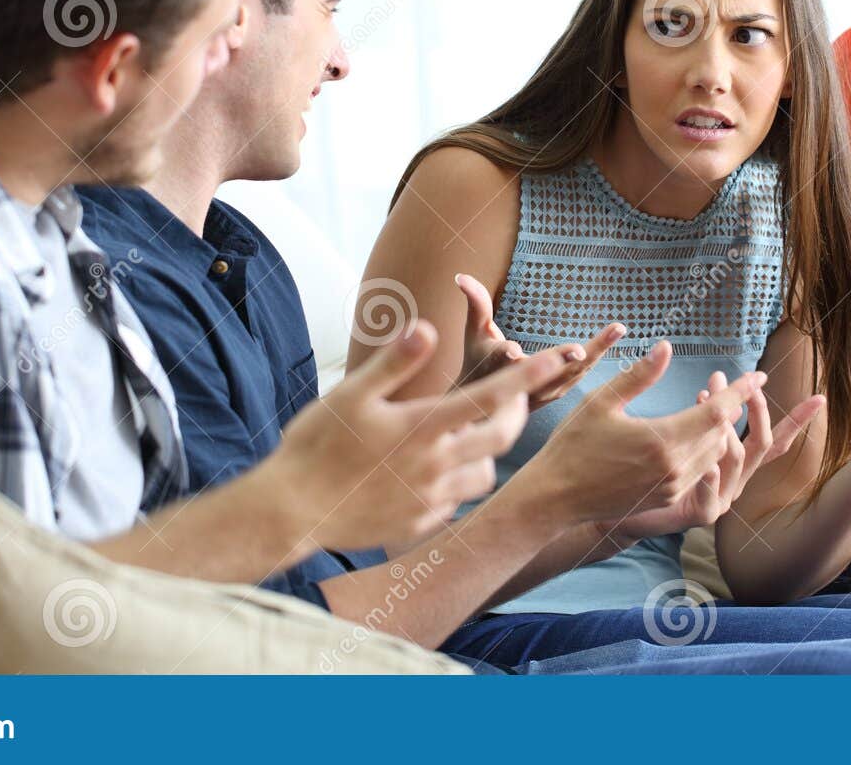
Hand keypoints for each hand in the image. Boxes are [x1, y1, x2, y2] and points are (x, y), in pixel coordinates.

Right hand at [267, 320, 565, 550]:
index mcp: (423, 427)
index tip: (560, 356)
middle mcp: (435, 465)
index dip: (531, 375)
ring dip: (485, 450)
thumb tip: (428, 327)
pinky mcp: (418, 523)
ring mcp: (429, 499)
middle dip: (517, 410)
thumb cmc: (315, 445)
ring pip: (484, 473)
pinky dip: (455, 484)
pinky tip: (432, 472)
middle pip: (502, 436)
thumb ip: (395, 361)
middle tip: (514, 395)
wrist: (290, 511)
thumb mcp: (352, 394)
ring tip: (466, 434)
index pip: (492, 396)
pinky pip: (454, 502)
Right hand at [455, 272, 624, 410]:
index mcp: (496, 366)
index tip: (513, 351)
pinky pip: (579, 375)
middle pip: (543, 371)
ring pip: (569, 374)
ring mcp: (541, 393)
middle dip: (561, 361)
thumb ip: (476, 303)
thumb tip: (461, 276)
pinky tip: (613, 336)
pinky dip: (596, 358)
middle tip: (579, 350)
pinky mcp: (557, 393)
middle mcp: (520, 385)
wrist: (486, 407)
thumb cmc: (478, 361)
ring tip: (615, 329)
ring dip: (595, 353)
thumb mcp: (473, 332)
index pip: (500, 361)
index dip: (506, 356)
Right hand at [517, 341, 766, 529]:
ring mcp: (672, 487)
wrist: (555, 497)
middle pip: (722, 433)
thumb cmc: (573, 445)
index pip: (717, 411)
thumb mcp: (601, 402)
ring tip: (714, 405)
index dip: (739, 390)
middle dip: (731, 407)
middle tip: (730, 384)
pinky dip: (706, 449)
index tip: (758, 375)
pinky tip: (695, 433)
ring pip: (715, 454)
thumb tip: (666, 348)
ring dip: (720, 430)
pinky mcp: (667, 498)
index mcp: (661, 440)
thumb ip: (639, 376)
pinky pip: (701, 471)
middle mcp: (674, 468)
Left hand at [607, 372, 824, 541]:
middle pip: (762, 444)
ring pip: (735, 463)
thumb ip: (711, 418)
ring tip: (704, 398)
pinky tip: (707, 464)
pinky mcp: (701, 515)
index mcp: (737, 462)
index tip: (820, 398)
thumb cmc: (657, 468)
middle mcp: (736, 480)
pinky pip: (710, 496)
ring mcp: (722, 499)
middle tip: (748, 384)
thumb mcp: (688, 437)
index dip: (798, 420)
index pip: (774, 439)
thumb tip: (724, 386)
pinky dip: (710, 478)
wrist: (629, 508)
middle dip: (757, 411)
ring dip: (723, 429)